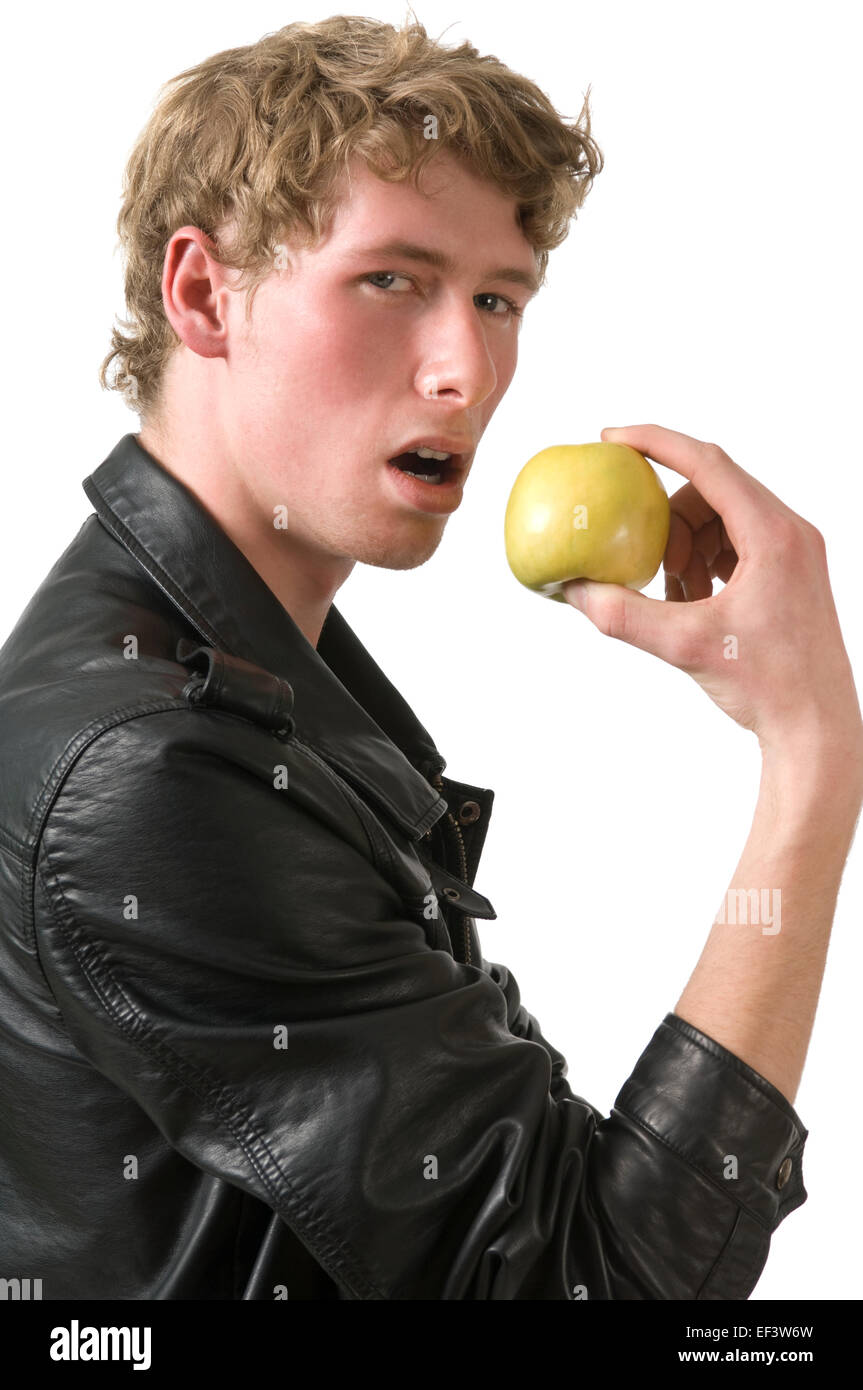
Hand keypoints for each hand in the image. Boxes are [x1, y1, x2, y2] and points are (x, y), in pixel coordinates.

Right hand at [562, 424, 862, 758]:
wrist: (816, 726)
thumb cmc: (768, 686)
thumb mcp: (686, 646)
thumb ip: (624, 615)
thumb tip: (572, 591)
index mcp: (774, 534)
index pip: (707, 462)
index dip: (655, 442)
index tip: (611, 438)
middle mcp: (790, 532)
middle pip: (711, 490)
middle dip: (667, 518)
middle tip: (643, 558)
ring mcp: (793, 551)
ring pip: (720, 518)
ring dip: (684, 545)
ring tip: (672, 594)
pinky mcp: (788, 573)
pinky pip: (734, 544)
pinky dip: (702, 564)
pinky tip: (690, 603)